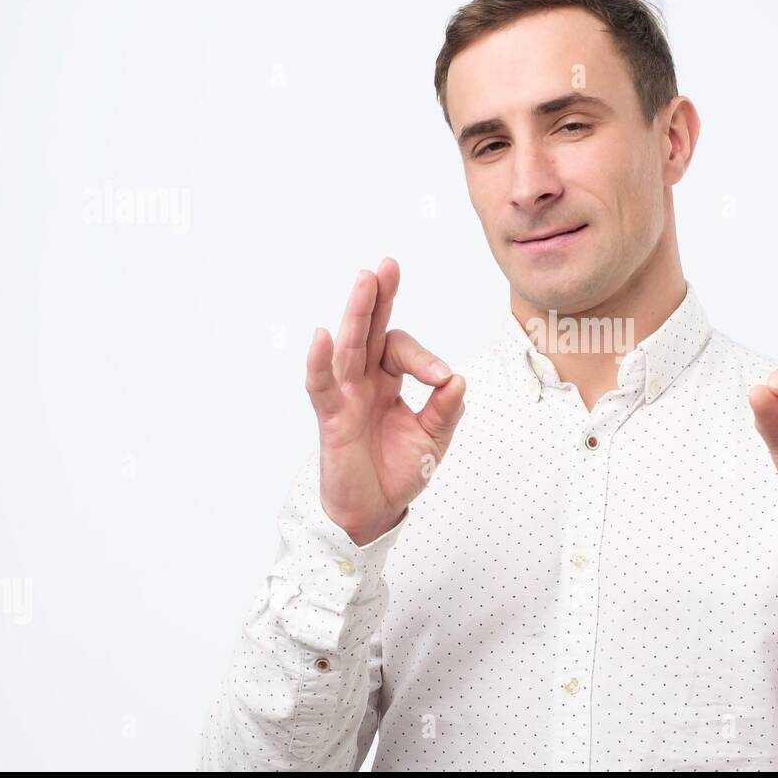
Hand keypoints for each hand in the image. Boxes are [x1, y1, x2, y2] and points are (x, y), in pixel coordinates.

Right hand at [306, 258, 465, 545]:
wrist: (373, 512)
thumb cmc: (397, 471)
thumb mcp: (433, 439)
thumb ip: (445, 410)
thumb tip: (457, 379)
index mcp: (388, 380)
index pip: (402, 350)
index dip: (425, 359)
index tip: (441, 380)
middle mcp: (364, 381)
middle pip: (371, 331)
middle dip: (379, 297)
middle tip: (388, 265)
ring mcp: (345, 396)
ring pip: (350, 347)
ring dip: (358, 313)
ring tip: (366, 280)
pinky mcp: (331, 418)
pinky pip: (322, 385)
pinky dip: (320, 362)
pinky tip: (323, 336)